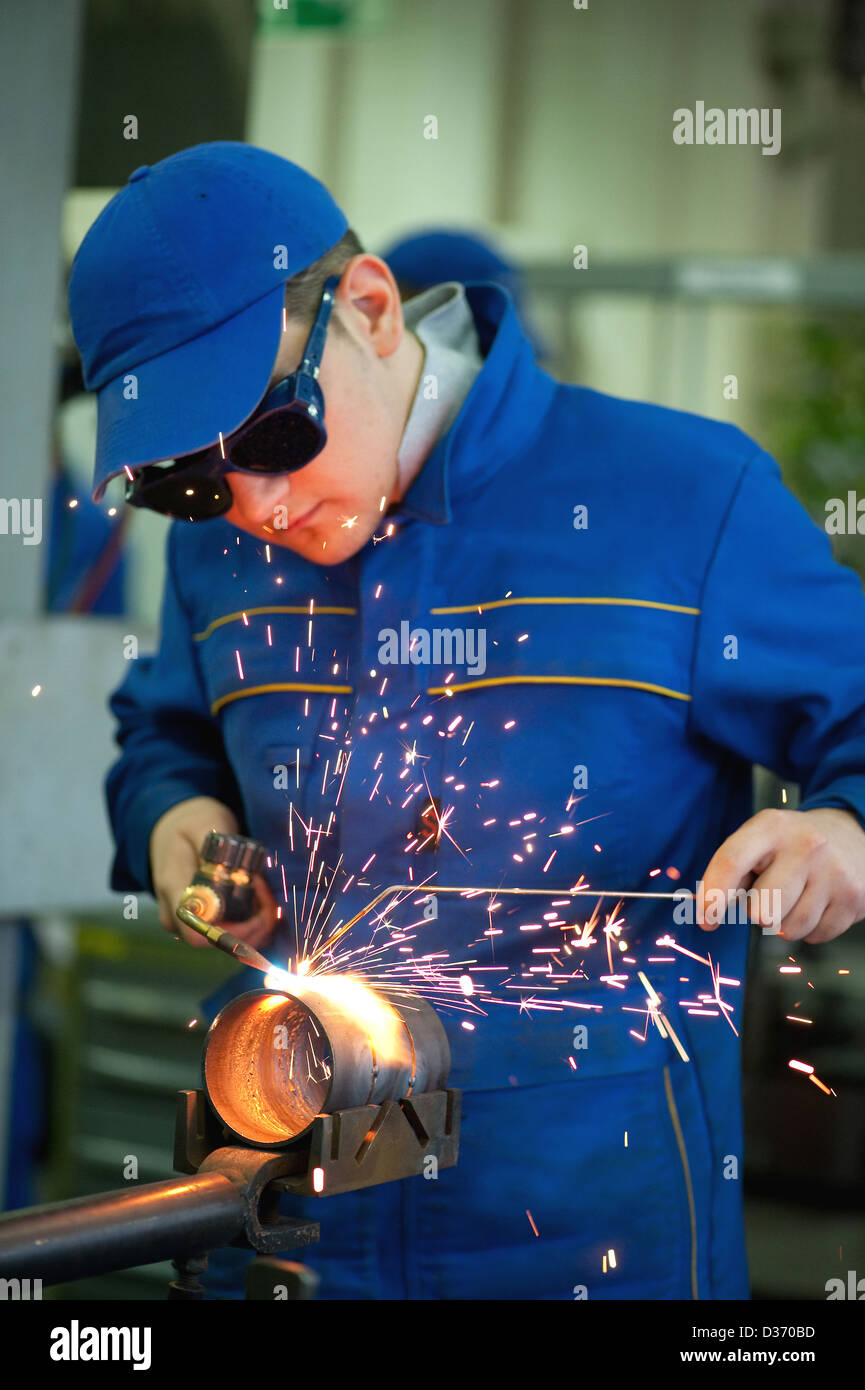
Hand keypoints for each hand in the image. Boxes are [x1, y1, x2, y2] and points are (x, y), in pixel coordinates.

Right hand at [149, 797, 277, 950]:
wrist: (171, 830)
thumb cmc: (188, 823)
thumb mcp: (202, 821)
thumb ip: (213, 842)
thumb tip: (225, 866)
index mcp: (174, 889)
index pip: (197, 933)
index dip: (234, 932)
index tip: (258, 902)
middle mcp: (177, 913)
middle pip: (218, 941)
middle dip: (254, 924)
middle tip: (266, 889)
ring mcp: (188, 920)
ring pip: (228, 940)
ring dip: (256, 922)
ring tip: (263, 887)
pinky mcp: (202, 920)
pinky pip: (230, 932)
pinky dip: (252, 920)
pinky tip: (258, 895)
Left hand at [700, 807, 864, 943]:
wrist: (851, 834)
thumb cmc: (793, 843)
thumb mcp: (761, 837)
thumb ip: (733, 868)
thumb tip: (708, 907)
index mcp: (771, 827)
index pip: (731, 862)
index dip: (712, 896)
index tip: (706, 919)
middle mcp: (805, 847)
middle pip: (761, 910)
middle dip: (756, 912)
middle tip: (767, 896)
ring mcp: (833, 873)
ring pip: (788, 929)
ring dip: (783, 923)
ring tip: (794, 897)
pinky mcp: (853, 898)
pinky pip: (815, 936)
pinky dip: (809, 929)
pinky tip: (814, 904)